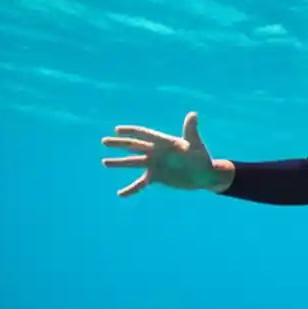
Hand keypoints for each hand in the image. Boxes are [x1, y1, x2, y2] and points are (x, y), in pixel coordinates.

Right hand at [100, 112, 228, 196]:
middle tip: (104, 141)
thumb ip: (191, 130)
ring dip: (119, 163)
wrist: (204, 175)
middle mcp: (156, 152)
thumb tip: (193, 114)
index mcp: (164, 142)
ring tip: (104, 162)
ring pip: (133, 163)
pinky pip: (140, 184)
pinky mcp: (155, 177)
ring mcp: (154, 164)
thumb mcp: (195, 144)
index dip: (131, 131)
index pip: (145, 134)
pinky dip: (131, 189)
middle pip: (134, 146)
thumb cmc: (201, 157)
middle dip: (119, 144)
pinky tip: (120, 194)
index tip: (117, 130)